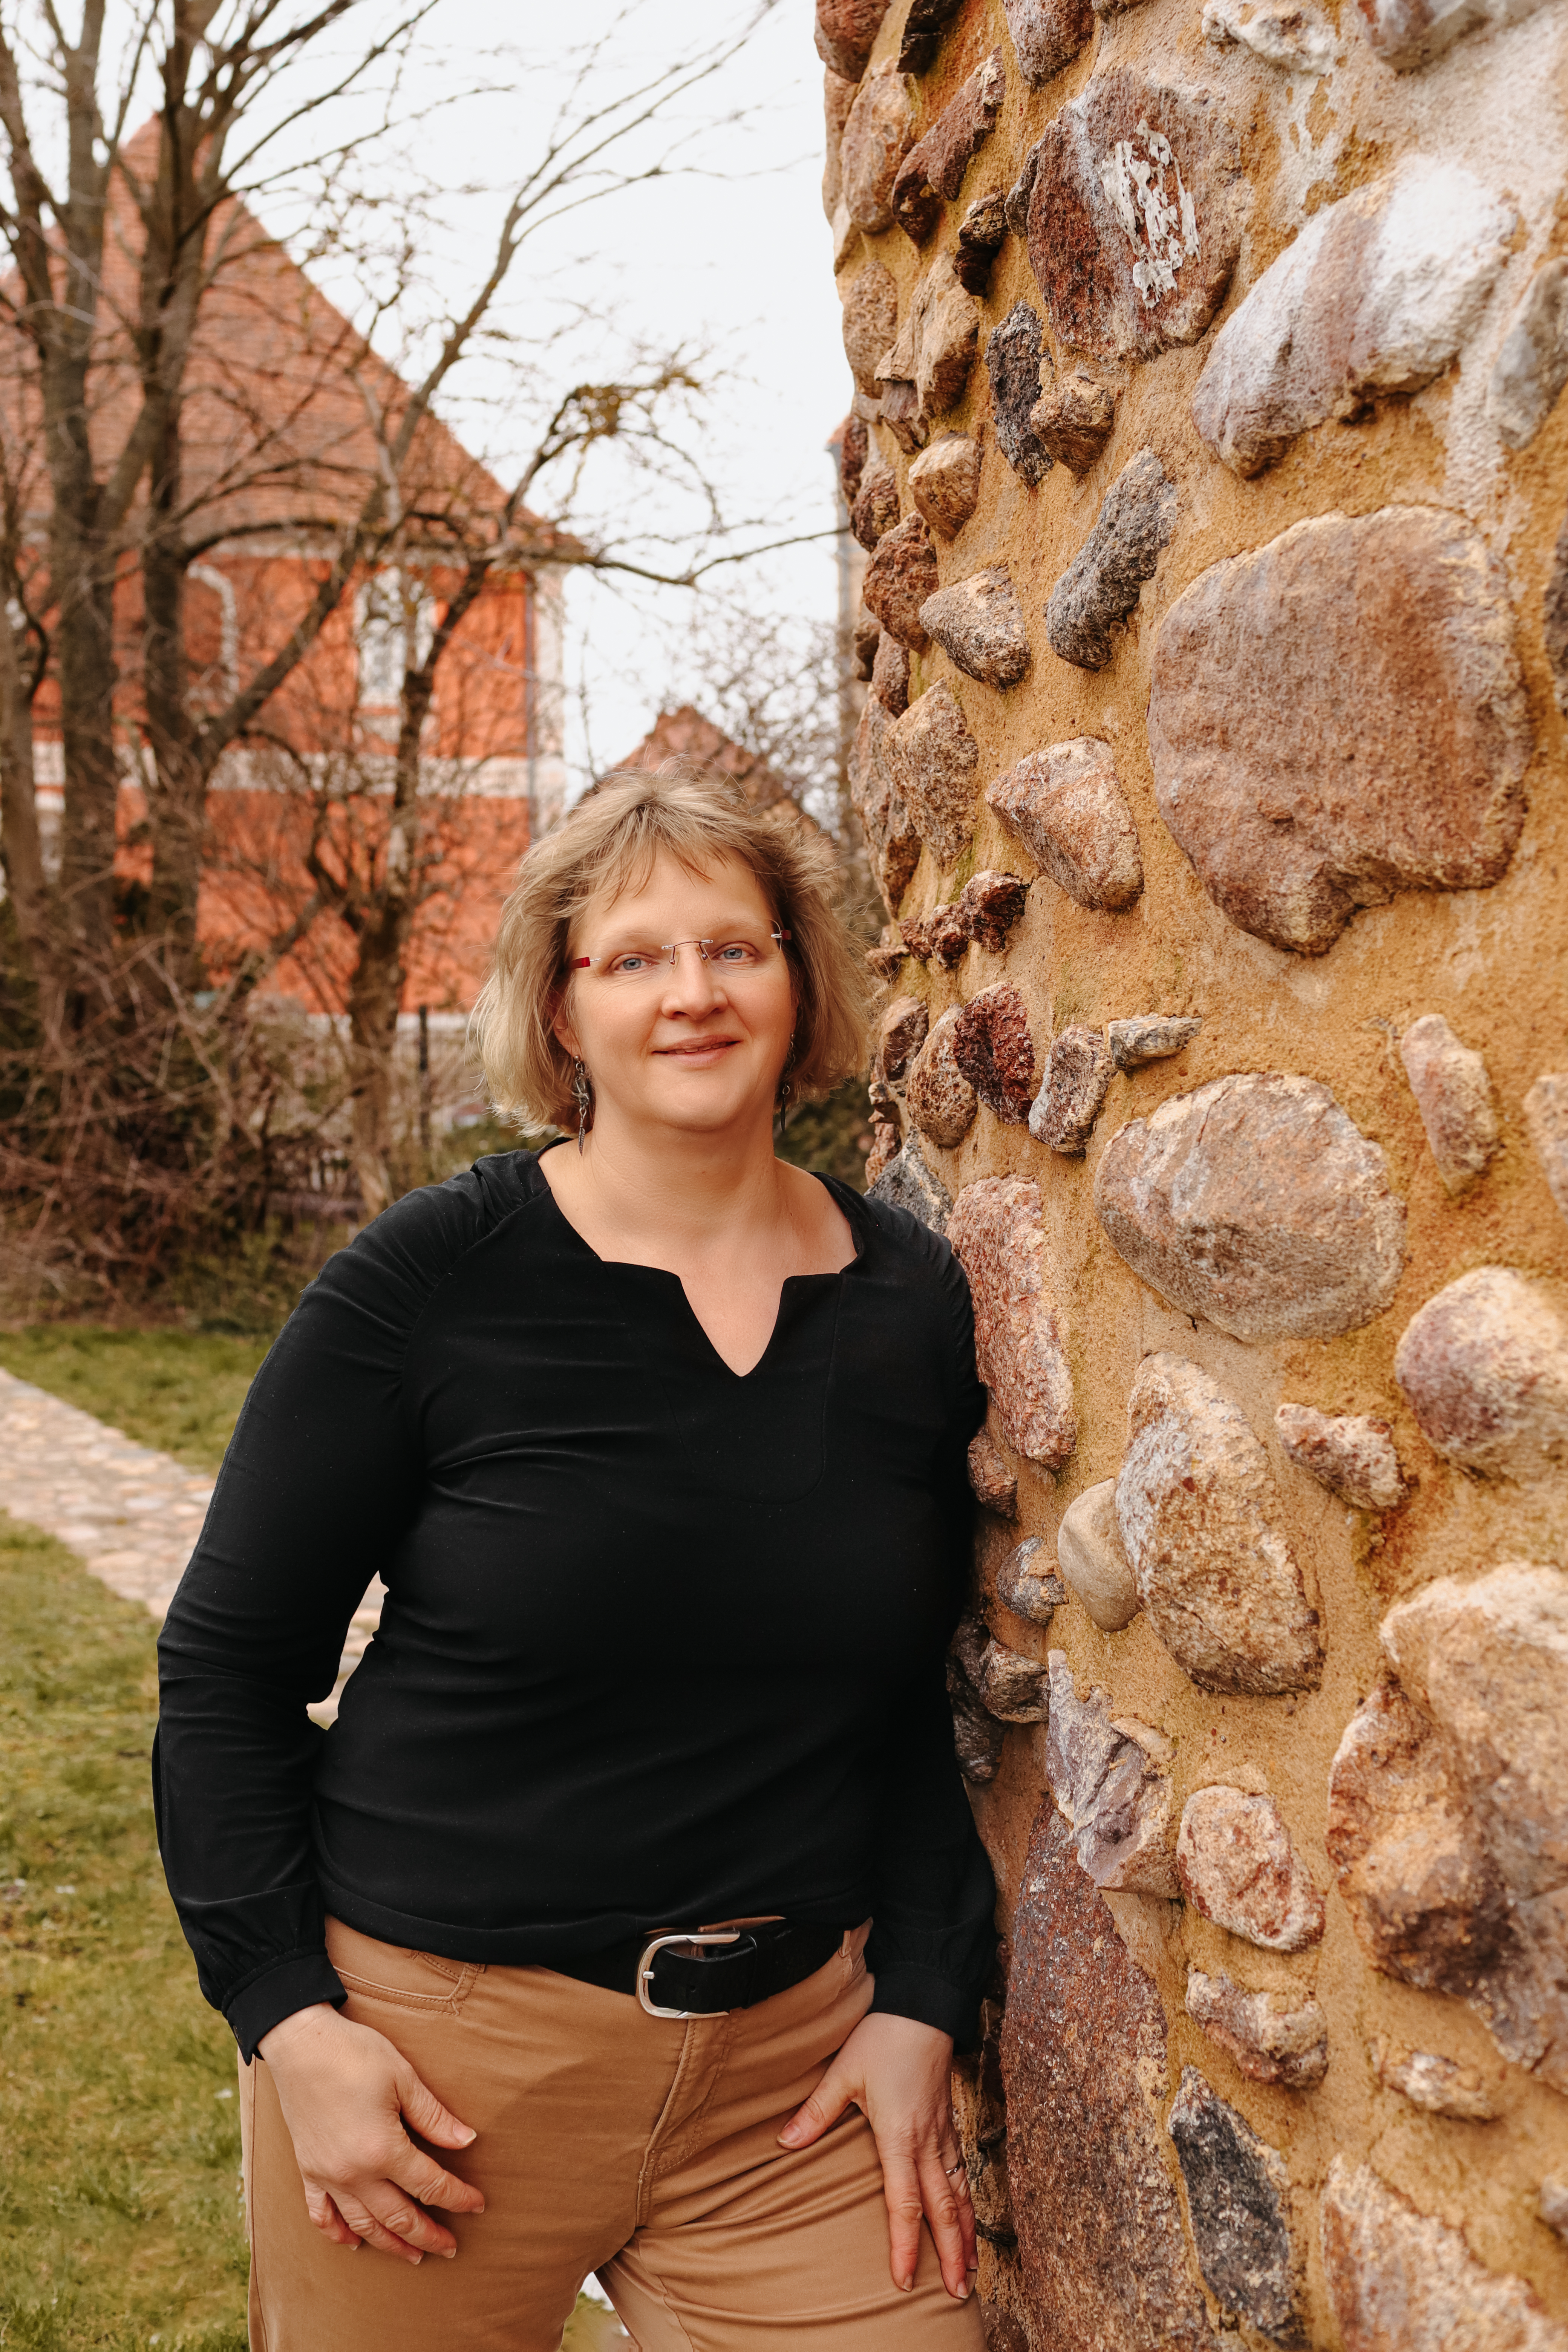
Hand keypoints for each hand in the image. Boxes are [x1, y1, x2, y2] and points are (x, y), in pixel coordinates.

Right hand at [257, 2002, 484, 2261]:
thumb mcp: (403, 2078)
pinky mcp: (308, 2169)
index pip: (430, 2185)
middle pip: (398, 2217)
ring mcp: (327, 2175)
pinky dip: (337, 2233)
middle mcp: (354, 2173)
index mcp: (382, 2149)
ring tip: (413, 2255)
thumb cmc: (355, 2054)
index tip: (478, 2206)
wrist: (301, 2044)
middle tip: (450, 2248)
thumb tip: (467, 2141)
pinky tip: (352, 2243)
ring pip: (363, 2224)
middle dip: (427, 2235)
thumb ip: (434, 2116)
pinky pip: (321, 2214)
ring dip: (390, 2244)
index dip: (458, 2198)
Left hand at [776, 2011, 974, 2300]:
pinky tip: (967, 2217)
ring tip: (969, 2272)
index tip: (904, 2280)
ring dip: (965, 2235)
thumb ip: (816, 2112)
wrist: (924, 2005)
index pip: (904, 2203)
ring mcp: (943, 2133)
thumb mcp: (843, 2072)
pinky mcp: (949, 2121)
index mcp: (899, 2137)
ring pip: (959, 2194)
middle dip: (950, 2254)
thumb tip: (784, 2143)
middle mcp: (927, 2142)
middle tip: (956, 2294)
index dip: (904, 2245)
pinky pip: (963, 2172)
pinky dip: (968, 2203)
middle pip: (943, 2210)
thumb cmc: (883, 2038)